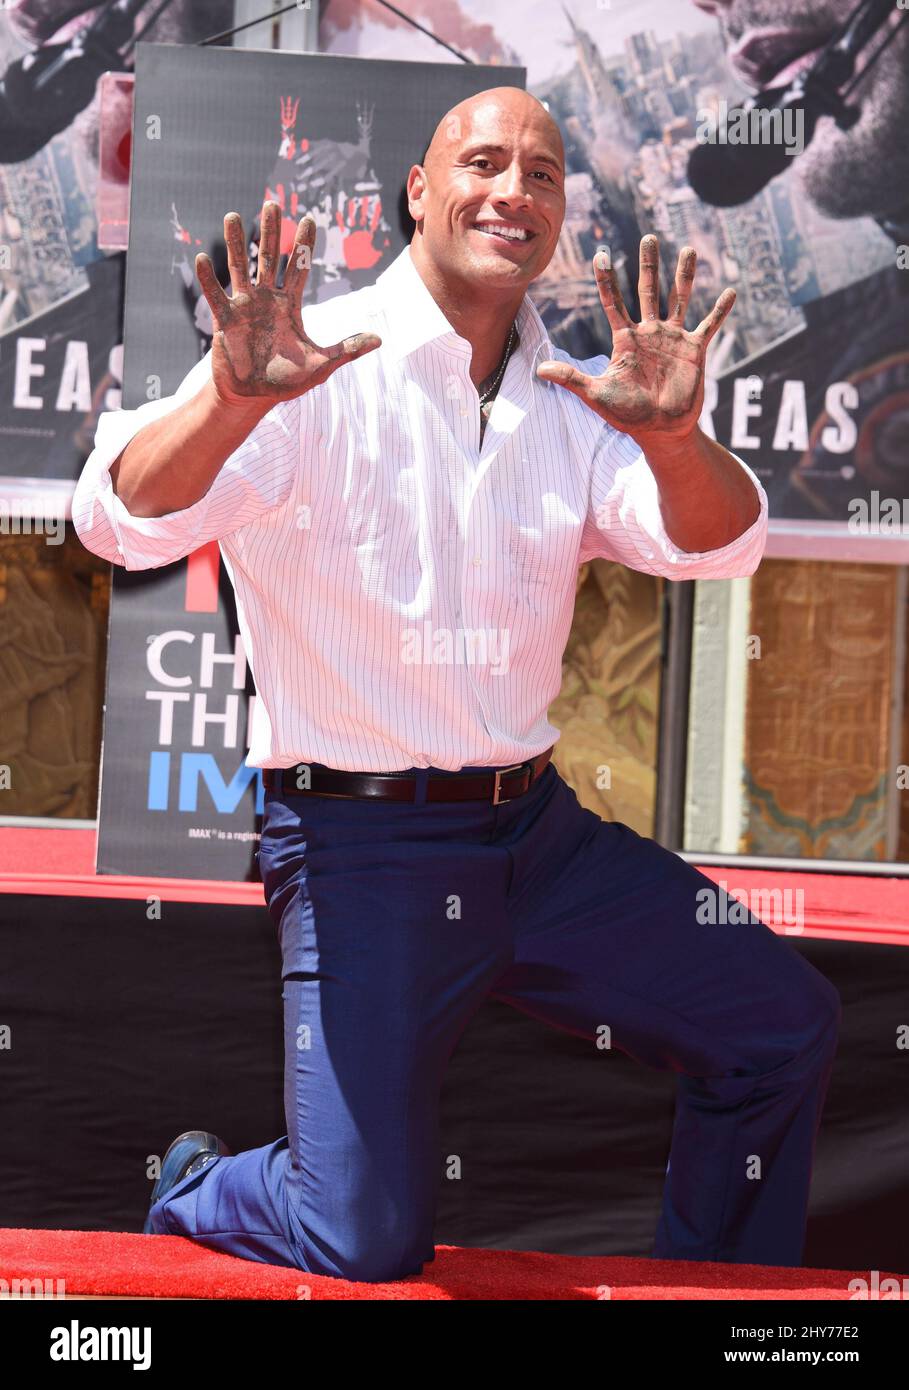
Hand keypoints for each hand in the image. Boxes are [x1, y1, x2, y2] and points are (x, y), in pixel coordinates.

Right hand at [195, 199, 380, 406]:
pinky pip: (215, 295)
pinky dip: (208, 278)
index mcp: (289, 305)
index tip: (309, 218)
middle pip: (269, 258)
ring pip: (240, 268)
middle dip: (271, 232)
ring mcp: (244, 307)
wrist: (253, 396)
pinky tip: (204, 258)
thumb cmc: (285, 381)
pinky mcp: (224, 320)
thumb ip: (346, 350)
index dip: (304, 244)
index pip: (299, 268)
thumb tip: (380, 340)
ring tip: (233, 216)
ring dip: (236, 243)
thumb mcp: (320, 365)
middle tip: (272, 203)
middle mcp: (267, 300)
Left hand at [536, 235, 733, 451]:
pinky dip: (720, 310)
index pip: (613, 302)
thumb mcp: (596, 395)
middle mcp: (649, 333)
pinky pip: (709, 325)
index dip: (607, 279)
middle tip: (648, 237)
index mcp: (625, 340)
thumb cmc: (627, 415)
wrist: (660, 431)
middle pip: (647, 290)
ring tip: (688, 249)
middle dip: (648, 264)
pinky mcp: (694, 350)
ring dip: (684, 275)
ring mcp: (673, 339)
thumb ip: (572, 378)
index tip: (601, 253)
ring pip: (679, 299)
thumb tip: (540, 369)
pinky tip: (731, 292)